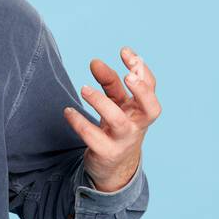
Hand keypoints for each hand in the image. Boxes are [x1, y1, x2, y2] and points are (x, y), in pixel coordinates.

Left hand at [63, 46, 160, 191]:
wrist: (114, 166)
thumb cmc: (117, 127)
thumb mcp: (118, 103)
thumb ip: (109, 82)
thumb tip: (95, 61)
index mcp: (143, 109)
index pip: (150, 86)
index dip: (141, 68)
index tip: (124, 52)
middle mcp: (138, 125)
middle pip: (150, 108)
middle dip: (141, 90)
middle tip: (127, 76)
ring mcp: (123, 140)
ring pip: (118, 121)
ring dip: (101, 102)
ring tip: (83, 89)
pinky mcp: (106, 152)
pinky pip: (93, 137)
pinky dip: (79, 122)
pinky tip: (68, 112)